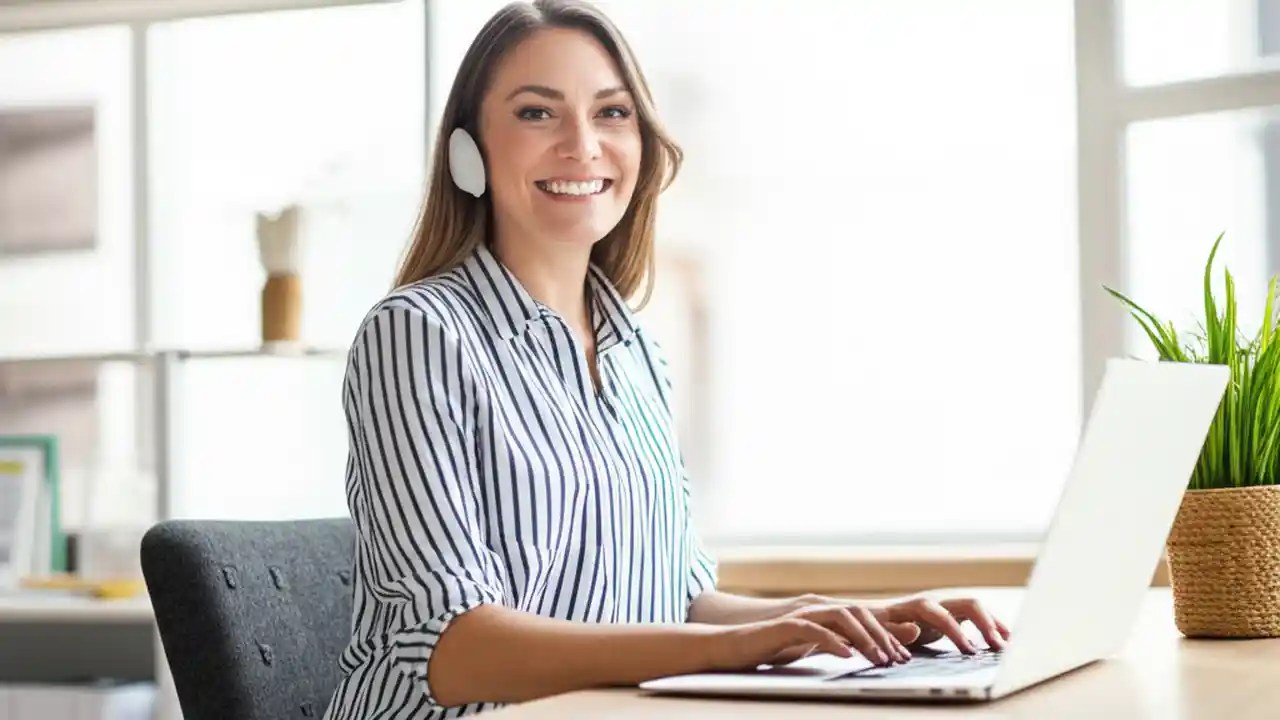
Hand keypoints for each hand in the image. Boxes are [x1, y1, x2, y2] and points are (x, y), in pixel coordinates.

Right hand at [705, 602, 918, 670]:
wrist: (731, 646)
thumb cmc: (770, 649)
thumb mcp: (809, 648)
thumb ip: (834, 644)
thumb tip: (861, 651)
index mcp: (824, 615)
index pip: (863, 617)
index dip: (887, 633)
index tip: (904, 655)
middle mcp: (816, 610)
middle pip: (859, 612)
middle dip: (883, 634)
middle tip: (898, 659)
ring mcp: (800, 615)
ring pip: (841, 617)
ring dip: (864, 638)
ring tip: (878, 659)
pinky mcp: (784, 627)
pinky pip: (813, 630)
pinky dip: (832, 642)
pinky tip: (846, 656)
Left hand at [871, 595, 1011, 653]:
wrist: (879, 615)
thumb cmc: (880, 626)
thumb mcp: (882, 631)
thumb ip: (896, 632)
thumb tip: (916, 629)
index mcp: (918, 606)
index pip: (943, 616)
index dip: (957, 633)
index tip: (970, 651)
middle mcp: (937, 600)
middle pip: (968, 604)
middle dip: (985, 624)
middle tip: (998, 646)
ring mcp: (947, 604)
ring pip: (976, 608)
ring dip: (994, 624)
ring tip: (1009, 643)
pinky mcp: (953, 612)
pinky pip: (976, 615)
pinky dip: (991, 625)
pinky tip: (1004, 639)